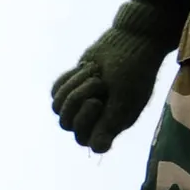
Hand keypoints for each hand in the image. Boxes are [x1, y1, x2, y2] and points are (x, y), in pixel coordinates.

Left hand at [51, 0, 189, 153]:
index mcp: (113, 124)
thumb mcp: (124, 97)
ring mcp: (81, 105)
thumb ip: (110, 123)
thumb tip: (96, 149)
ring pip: (58, 108)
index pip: (89, 142)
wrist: (131, 41)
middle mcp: (97, 119)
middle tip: (96, 82)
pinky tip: (85, 67)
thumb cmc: (133, 70)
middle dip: (76, 100)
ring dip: (73, 86)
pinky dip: (68, 79)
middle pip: (68, 125)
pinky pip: (55, 93)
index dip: (85, 124)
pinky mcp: (72, 90)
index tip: (95, 102)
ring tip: (93, 72)